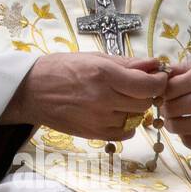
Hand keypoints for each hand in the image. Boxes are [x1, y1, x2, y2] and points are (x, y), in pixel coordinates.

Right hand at [4, 52, 168, 141]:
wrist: (31, 91)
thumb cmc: (60, 69)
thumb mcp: (93, 58)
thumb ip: (127, 63)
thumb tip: (155, 64)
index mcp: (104, 74)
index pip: (148, 85)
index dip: (159, 81)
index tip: (157, 77)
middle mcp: (104, 98)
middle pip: (145, 102)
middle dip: (146, 94)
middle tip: (136, 86)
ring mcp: (99, 119)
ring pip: (137, 118)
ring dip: (134, 108)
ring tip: (119, 98)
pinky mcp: (95, 134)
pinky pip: (126, 133)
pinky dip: (126, 124)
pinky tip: (114, 113)